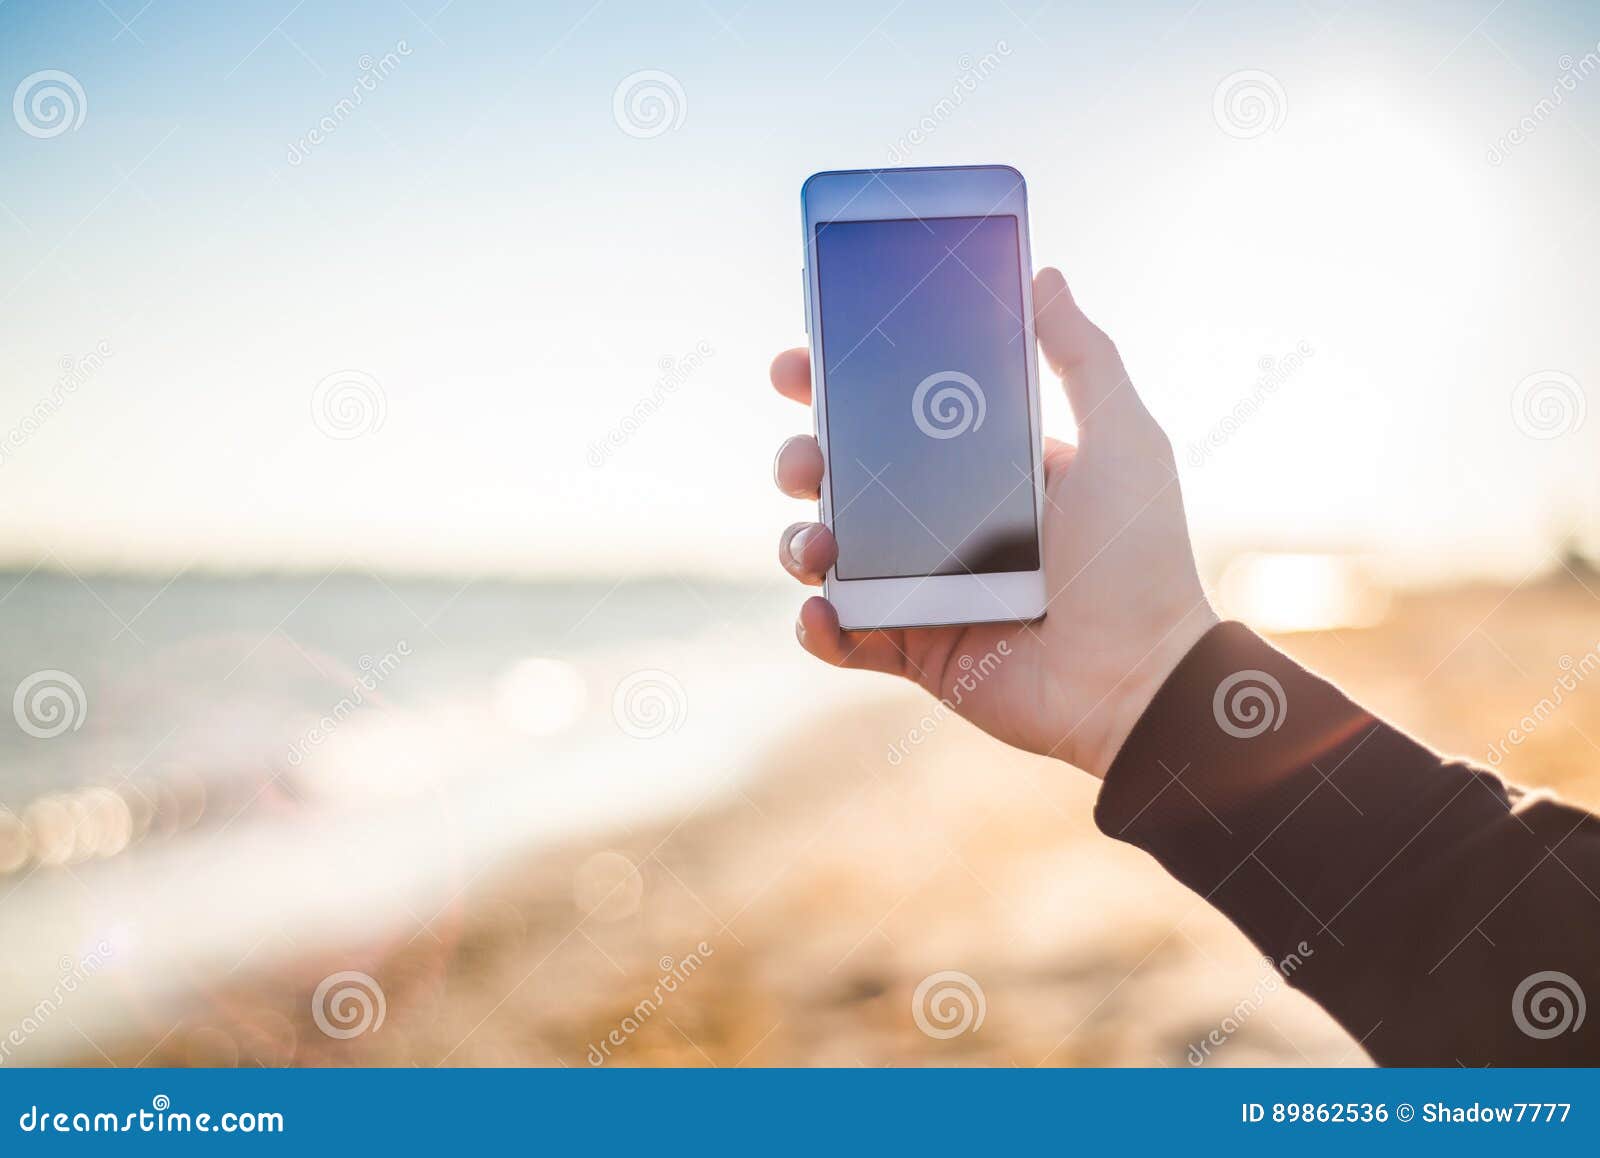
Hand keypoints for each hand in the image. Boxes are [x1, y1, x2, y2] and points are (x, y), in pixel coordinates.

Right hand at [772, 268, 1216, 777]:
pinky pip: (843, 636)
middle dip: (801, 458)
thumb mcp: (1124, 438)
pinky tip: (824, 613)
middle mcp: (942, 523)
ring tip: (820, 544)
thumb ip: (1082, 357)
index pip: (892, 413)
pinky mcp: (914, 650)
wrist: (1141, 678)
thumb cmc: (1141, 557)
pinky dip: (818, 627)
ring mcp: (922, 587)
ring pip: (826, 553)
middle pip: (841, 478)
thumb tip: (1044, 275)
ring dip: (799, 541)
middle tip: (804, 459)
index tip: (800, 362)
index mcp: (982, 467)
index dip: (837, 385)